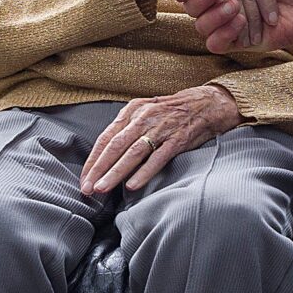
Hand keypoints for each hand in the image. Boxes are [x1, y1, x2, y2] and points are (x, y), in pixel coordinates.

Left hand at [81, 83, 241, 194]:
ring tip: (102, 188)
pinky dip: (144, 172)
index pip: (106, 138)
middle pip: (115, 146)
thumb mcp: (146, 112)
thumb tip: (106, 154)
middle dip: (98, 169)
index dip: (93, 160)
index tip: (84, 179)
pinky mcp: (177, 139)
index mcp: (132, 111)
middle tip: (87, 188)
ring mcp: (161, 128)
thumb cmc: (173, 112)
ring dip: (115, 172)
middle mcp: (143, 118)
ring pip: (132, 153)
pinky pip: (158, 158)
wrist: (208, 103)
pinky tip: (132, 186)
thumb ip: (127, 129)